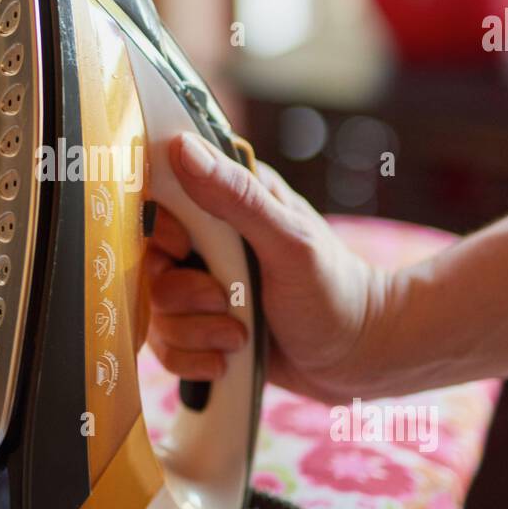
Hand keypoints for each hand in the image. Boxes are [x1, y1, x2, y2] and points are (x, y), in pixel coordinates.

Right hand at [158, 132, 392, 402]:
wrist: (359, 358)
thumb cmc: (335, 290)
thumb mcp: (289, 241)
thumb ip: (237, 197)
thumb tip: (183, 147)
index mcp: (227, 201)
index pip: (157, 199)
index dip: (160, 229)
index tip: (186, 249)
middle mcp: (206, 242)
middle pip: (148, 263)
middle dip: (182, 295)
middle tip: (223, 301)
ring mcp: (199, 288)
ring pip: (156, 311)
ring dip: (196, 333)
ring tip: (239, 337)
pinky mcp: (199, 329)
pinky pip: (165, 347)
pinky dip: (194, 360)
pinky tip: (228, 358)